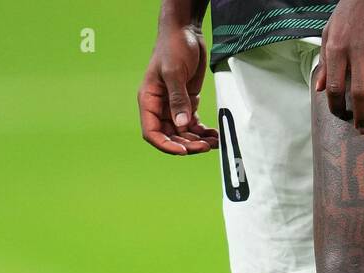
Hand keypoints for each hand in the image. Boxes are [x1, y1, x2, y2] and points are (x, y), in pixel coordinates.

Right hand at [138, 23, 219, 154]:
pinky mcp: (187, 103)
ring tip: (213, 143)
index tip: (183, 150)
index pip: (152, 132)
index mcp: (149, 100)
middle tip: (204, 147)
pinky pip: (194, 123)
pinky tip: (214, 135)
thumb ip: (178, 99)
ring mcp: (174, 106)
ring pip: (183, 132)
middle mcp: (160, 106)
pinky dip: (203, 131)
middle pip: (170, 136)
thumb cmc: (173, 46)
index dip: (166, 145)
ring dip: (197, 140)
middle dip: (187, 144)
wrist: (186, 31)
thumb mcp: (174, 72)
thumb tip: (181, 124)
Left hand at [315, 0, 363, 132]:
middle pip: (360, 95)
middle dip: (361, 118)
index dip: (337, 108)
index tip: (341, 116)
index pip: (336, 88)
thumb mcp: (329, 32)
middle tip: (362, 131)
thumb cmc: (349, 11)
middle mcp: (358, 52)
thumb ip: (325, 62)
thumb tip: (319, 90)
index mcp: (337, 49)